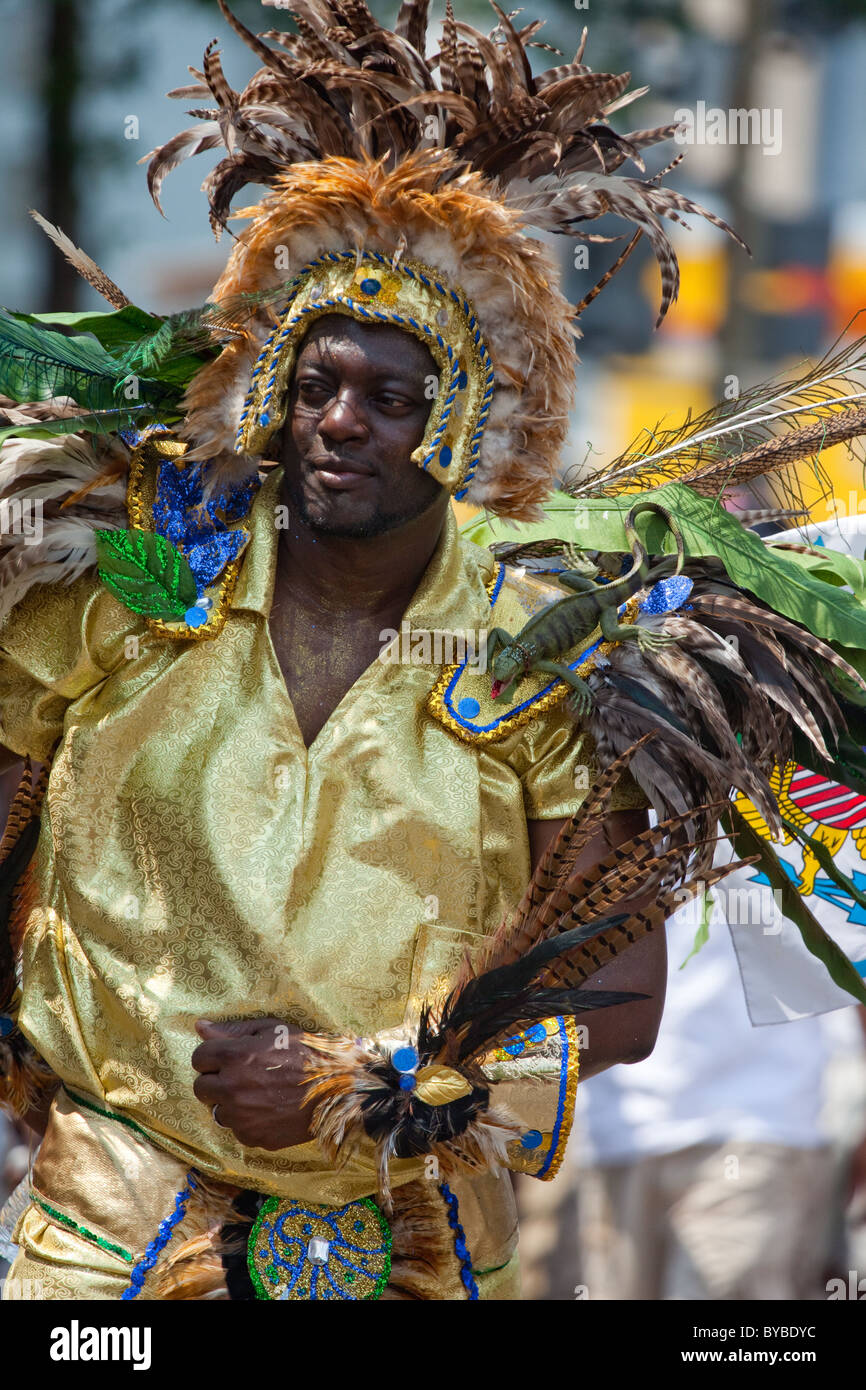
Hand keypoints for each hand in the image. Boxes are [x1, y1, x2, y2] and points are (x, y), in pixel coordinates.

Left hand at [191, 1017, 314, 1150]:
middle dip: (216, 1080)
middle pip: (201, 1087)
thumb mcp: (272, 1030)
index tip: (227, 1057)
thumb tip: (199, 1027)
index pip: (199, 1058)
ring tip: (256, 1093)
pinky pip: (237, 1130)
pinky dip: (247, 1121)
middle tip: (241, 1076)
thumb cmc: (306, 1053)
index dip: (212, 1056)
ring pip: (217, 1111)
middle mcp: (232, 1088)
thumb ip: (233, 1030)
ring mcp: (242, 1116)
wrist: (337, 1087)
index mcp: (234, 1056)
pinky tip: (267, 1109)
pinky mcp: (254, 1137)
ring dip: (230, 1103)